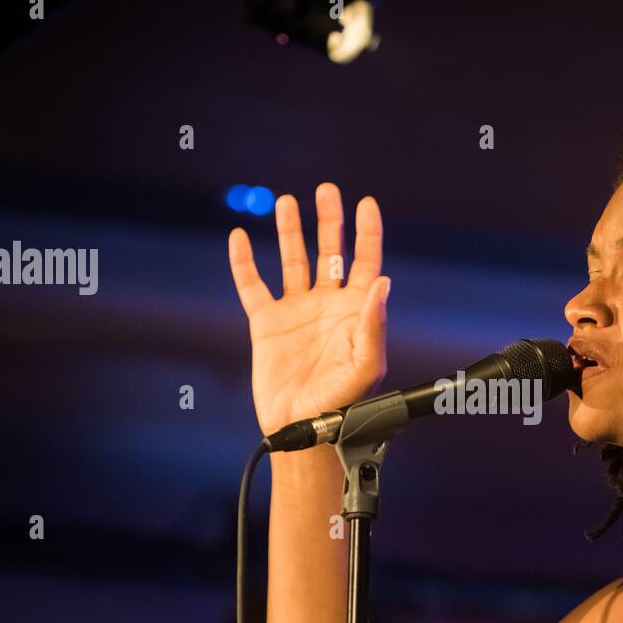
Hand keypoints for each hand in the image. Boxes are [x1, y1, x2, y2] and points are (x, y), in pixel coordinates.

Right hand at [229, 183, 389, 435]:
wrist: (302, 431)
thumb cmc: (343, 406)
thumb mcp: (366, 366)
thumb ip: (374, 324)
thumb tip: (382, 282)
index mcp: (355, 312)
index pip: (364, 262)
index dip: (366, 233)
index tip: (366, 203)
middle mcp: (327, 306)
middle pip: (329, 252)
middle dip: (329, 221)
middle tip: (326, 190)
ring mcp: (296, 313)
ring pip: (292, 261)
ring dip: (289, 231)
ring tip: (287, 202)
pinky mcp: (266, 324)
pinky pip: (252, 287)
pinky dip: (244, 262)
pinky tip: (240, 238)